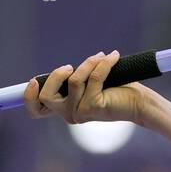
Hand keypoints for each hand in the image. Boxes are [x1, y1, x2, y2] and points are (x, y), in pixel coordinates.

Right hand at [22, 51, 143, 123]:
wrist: (140, 102)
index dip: (29, 97)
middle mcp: (69, 115)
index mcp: (65, 109)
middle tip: (71, 66)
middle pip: (47, 95)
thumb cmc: (117, 90)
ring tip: (102, 56)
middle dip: (56, 75)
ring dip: (88, 64)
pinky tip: (113, 56)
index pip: (37, 111)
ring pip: (74, 82)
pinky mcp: (93, 107)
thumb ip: (73, 80)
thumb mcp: (89, 83)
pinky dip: (103, 64)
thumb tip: (64, 69)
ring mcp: (80, 113)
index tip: (33, 80)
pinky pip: (94, 78)